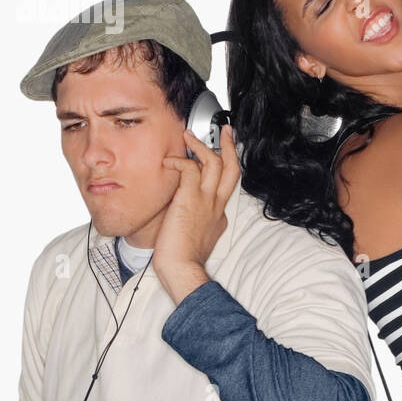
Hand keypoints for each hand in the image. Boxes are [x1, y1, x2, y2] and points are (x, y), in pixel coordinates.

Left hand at [155, 125, 240, 303]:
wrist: (182, 268)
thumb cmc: (184, 259)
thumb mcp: (198, 240)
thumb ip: (199, 223)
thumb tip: (190, 215)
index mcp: (219, 215)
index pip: (226, 187)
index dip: (222, 172)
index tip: (217, 161)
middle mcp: (217, 204)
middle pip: (232, 168)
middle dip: (229, 147)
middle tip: (225, 132)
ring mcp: (206, 200)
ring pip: (215, 163)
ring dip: (202, 146)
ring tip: (189, 136)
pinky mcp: (191, 198)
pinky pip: (190, 169)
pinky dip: (179, 161)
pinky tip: (169, 161)